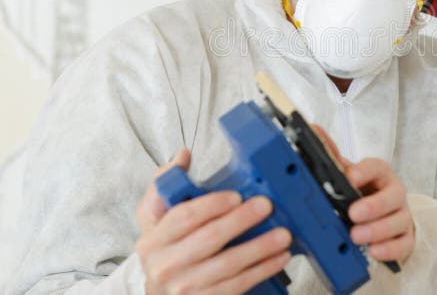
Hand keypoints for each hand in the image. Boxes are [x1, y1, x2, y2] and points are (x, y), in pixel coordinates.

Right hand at [135, 149, 291, 294]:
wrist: (161, 294)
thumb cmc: (164, 251)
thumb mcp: (154, 219)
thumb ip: (166, 184)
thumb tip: (183, 156)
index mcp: (153, 239)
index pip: (183, 217)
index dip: (211, 205)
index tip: (236, 195)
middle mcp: (166, 265)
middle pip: (209, 239)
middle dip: (241, 221)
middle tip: (266, 206)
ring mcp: (185, 287)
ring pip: (228, 265)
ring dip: (260, 248)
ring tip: (282, 234)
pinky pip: (237, 285)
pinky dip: (262, 270)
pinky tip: (277, 258)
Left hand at [312, 126, 415, 263]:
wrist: (384, 217)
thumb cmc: (363, 194)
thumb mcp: (348, 176)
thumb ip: (332, 156)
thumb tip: (313, 130)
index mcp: (380, 175)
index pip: (378, 167)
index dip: (365, 171)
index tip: (350, 177)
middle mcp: (394, 194)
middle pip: (394, 195)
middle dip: (374, 205)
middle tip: (353, 213)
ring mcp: (402, 216)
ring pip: (398, 221)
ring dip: (377, 230)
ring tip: (356, 236)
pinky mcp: (405, 239)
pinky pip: (403, 245)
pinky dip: (389, 249)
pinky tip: (374, 251)